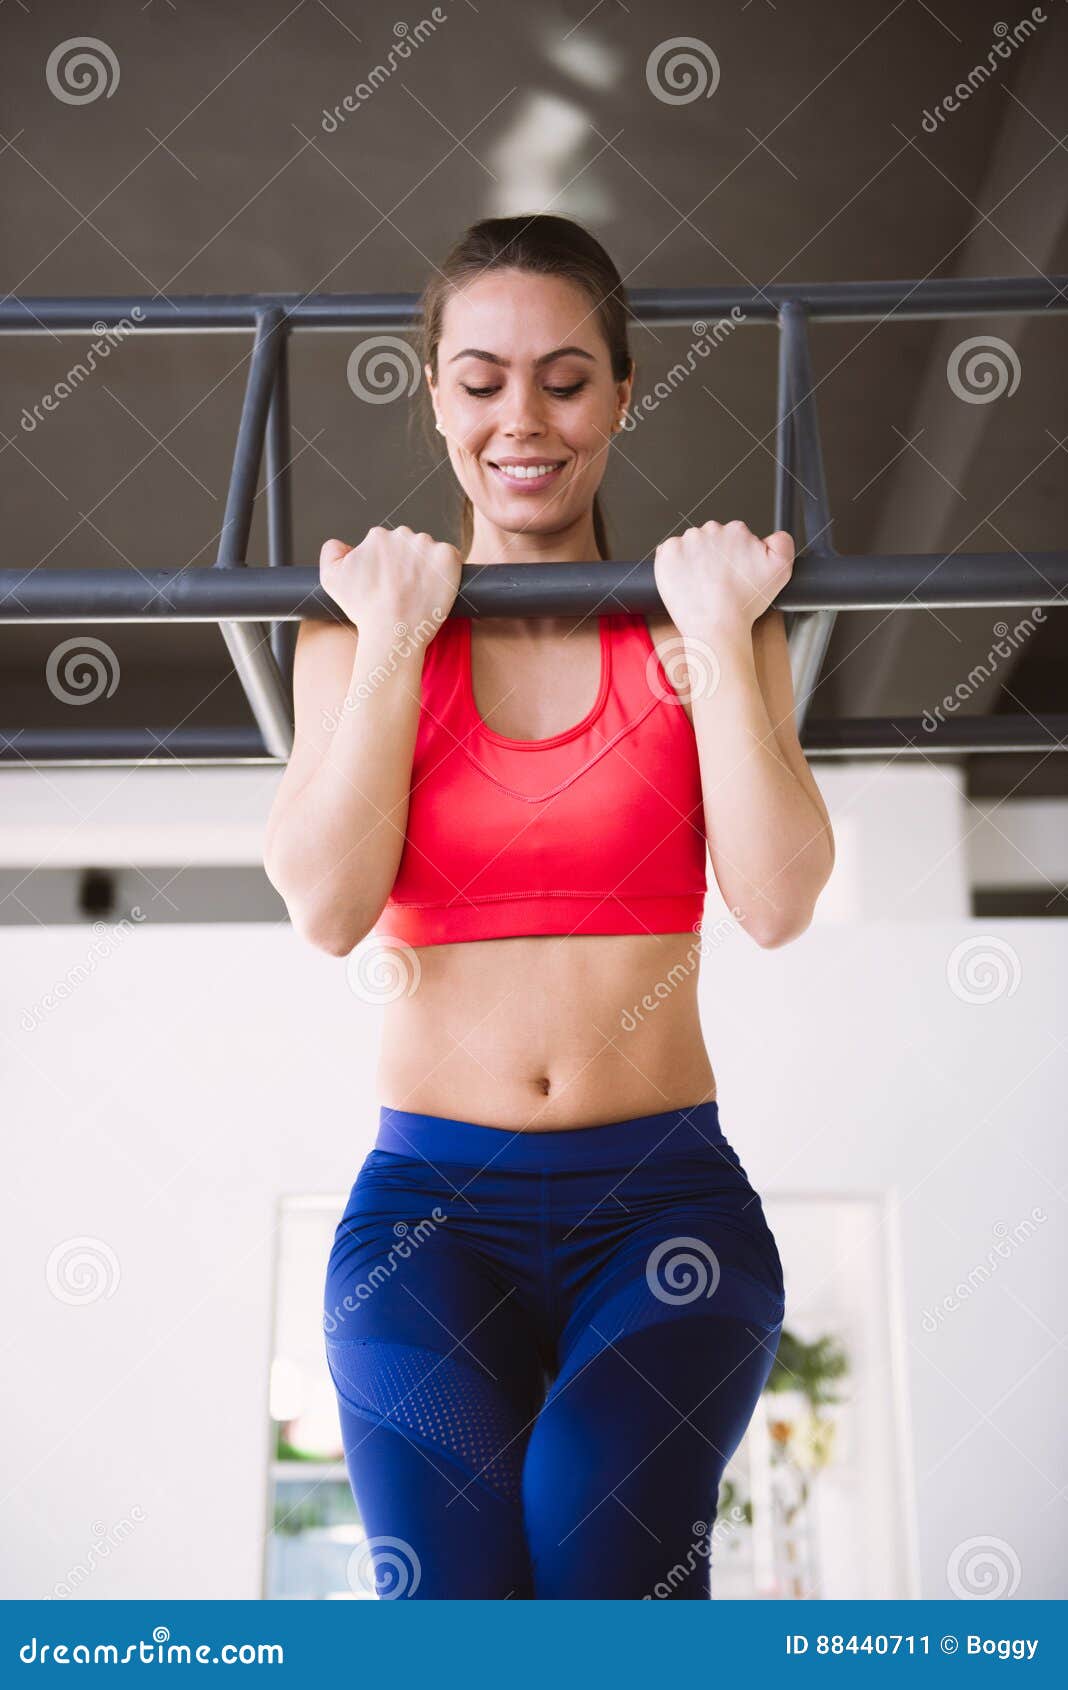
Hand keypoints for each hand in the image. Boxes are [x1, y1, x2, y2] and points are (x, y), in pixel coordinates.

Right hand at [319, 526, 462, 642]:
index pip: (386, 545)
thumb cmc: (363, 609)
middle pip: (408, 545)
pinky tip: (434, 589)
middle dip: (407, 563)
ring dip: (426, 567)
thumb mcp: (331, 579)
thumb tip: (340, 544)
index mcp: (377, 536)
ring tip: (418, 592)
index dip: (387, 566)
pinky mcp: (448, 557)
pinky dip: (445, 571)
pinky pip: (449, 558)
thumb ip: (331, 552)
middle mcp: (402, 534)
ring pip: (428, 552)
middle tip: (403, 590)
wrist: (394, 631)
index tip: (387, 584)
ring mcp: (427, 545)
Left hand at [653, 520, 794, 635]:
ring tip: (701, 584)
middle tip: (717, 581)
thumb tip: (774, 535)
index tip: (733, 572)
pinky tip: (685, 581)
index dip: (734, 556)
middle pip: (711, 538)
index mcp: (737, 530)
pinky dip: (674, 565)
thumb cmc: (744, 604)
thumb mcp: (781, 570)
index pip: (733, 536)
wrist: (717, 625)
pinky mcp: (667, 554)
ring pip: (690, 545)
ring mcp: (686, 541)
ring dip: (693, 560)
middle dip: (713, 556)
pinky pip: (669, 552)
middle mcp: (711, 530)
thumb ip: (783, 543)